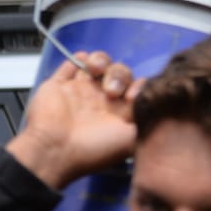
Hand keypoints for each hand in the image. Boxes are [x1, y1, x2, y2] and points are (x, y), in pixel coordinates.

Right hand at [8, 52, 142, 188]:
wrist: (56, 151)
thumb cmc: (93, 151)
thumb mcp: (130, 141)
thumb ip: (144, 121)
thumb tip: (155, 105)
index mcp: (119, 114)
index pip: (136, 88)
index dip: (138, 86)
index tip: (131, 97)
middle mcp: (101, 101)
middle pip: (118, 73)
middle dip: (118, 74)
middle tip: (110, 91)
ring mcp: (79, 92)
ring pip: (96, 65)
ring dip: (100, 60)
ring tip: (95, 69)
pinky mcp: (58, 86)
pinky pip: (68, 66)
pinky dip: (76, 59)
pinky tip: (82, 60)